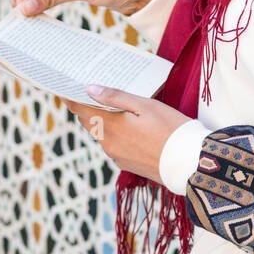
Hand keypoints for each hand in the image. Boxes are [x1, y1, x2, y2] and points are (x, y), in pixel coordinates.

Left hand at [63, 85, 192, 184]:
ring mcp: (117, 156)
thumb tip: (90, 89)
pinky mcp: (127, 165)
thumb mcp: (146, 106)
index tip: (63, 88)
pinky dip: (113, 134)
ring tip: (107, 106)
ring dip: (101, 121)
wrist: (190, 163)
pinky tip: (125, 126)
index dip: (71, 99)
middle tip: (84, 92)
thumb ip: (116, 97)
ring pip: (101, 134)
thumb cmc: (171, 129)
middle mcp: (109, 144)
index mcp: (111, 127)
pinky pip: (113, 145)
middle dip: (85, 108)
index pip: (81, 110)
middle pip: (89, 122)